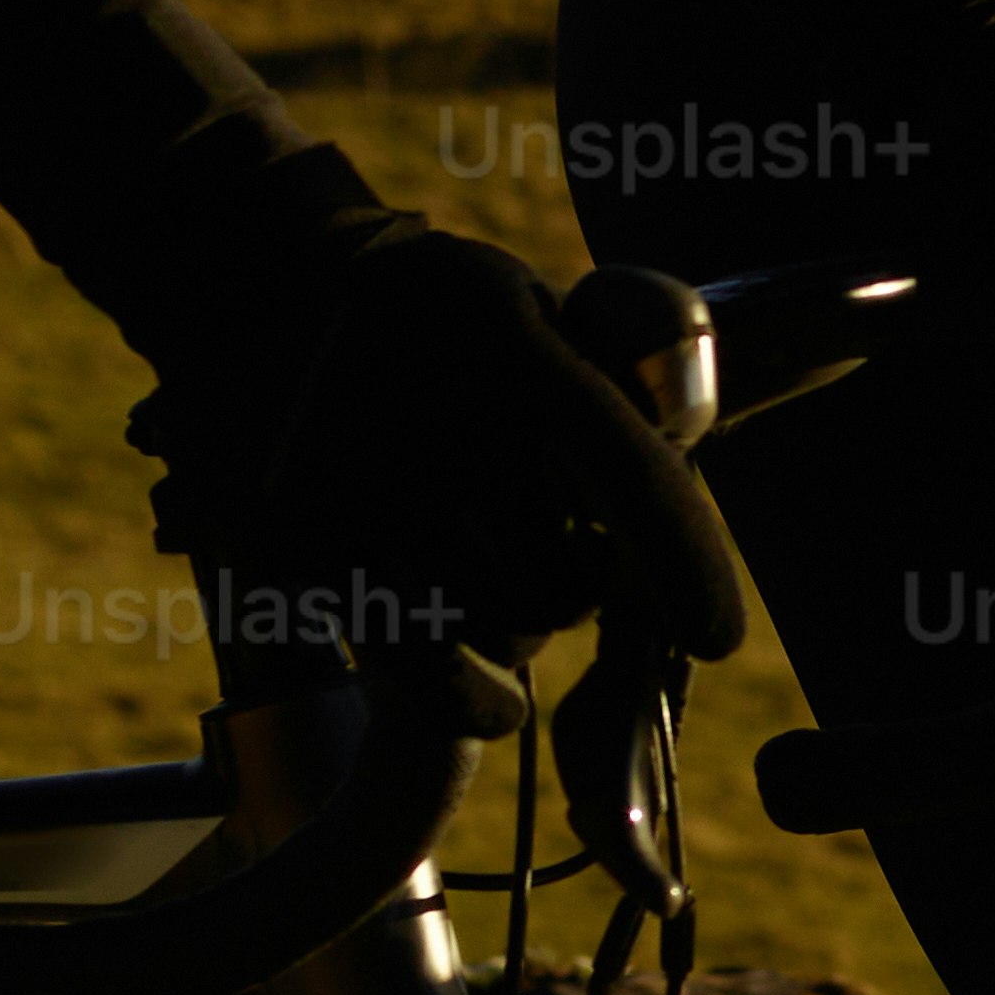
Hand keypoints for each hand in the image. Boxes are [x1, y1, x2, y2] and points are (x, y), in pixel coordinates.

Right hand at [128, 204, 751, 680]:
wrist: (275, 292)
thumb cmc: (448, 320)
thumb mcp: (537, 308)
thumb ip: (612, 386)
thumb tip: (682, 490)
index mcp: (512, 345)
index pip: (625, 473)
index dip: (685, 564)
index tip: (718, 640)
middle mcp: (435, 420)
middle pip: (561, 579)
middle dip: (577, 582)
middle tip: (553, 542)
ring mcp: (363, 490)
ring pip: (502, 632)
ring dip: (523, 626)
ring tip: (494, 564)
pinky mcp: (309, 547)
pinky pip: (425, 676)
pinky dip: (477, 702)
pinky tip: (500, 698)